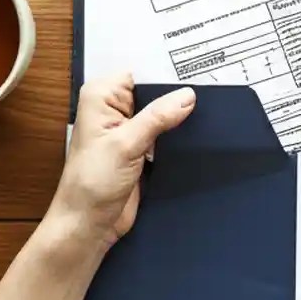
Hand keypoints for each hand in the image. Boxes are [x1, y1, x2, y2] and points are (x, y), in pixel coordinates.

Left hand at [50, 74, 195, 246]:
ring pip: (163, 115)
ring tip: (211, 115)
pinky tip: (200, 135)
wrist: (89, 225)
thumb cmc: (92, 184)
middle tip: (212, 96)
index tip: (198, 77)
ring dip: (181, 119)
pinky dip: (180, 137)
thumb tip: (187, 95)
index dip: (168, 76)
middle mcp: (114, 109)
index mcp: (101, 97)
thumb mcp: (125, 145)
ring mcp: (129, 130)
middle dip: (178, 97)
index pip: (141, 74)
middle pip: (155, 93)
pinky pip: (166, 135)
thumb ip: (157, 118)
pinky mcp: (141, 150)